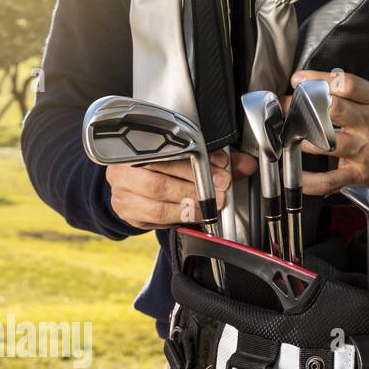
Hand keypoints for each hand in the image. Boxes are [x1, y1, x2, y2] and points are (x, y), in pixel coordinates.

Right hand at [107, 150, 254, 229]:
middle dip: (195, 189)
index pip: (164, 153)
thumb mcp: (189, 153)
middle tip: (220, 192)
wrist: (136, 179)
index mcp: (134, 148)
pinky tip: (195, 214)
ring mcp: (122, 196)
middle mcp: (122, 172)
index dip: (194, 162)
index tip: (221, 166)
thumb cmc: (164, 162)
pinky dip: (180, 218)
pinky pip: (155, 221)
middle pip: (158, 183)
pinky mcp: (129, 215)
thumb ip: (217, 158)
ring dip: (190, 208)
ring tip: (210, 206)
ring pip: (157, 206)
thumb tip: (246, 164)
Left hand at [290, 69, 368, 196]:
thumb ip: (348, 91)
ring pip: (328, 143)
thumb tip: (309, 80)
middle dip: (304, 106)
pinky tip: (295, 175)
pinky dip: (308, 180)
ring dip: (301, 140)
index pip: (347, 84)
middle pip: (335, 109)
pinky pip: (329, 180)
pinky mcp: (358, 175)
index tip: (298, 81)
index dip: (318, 79)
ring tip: (287, 138)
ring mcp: (364, 151)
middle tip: (286, 108)